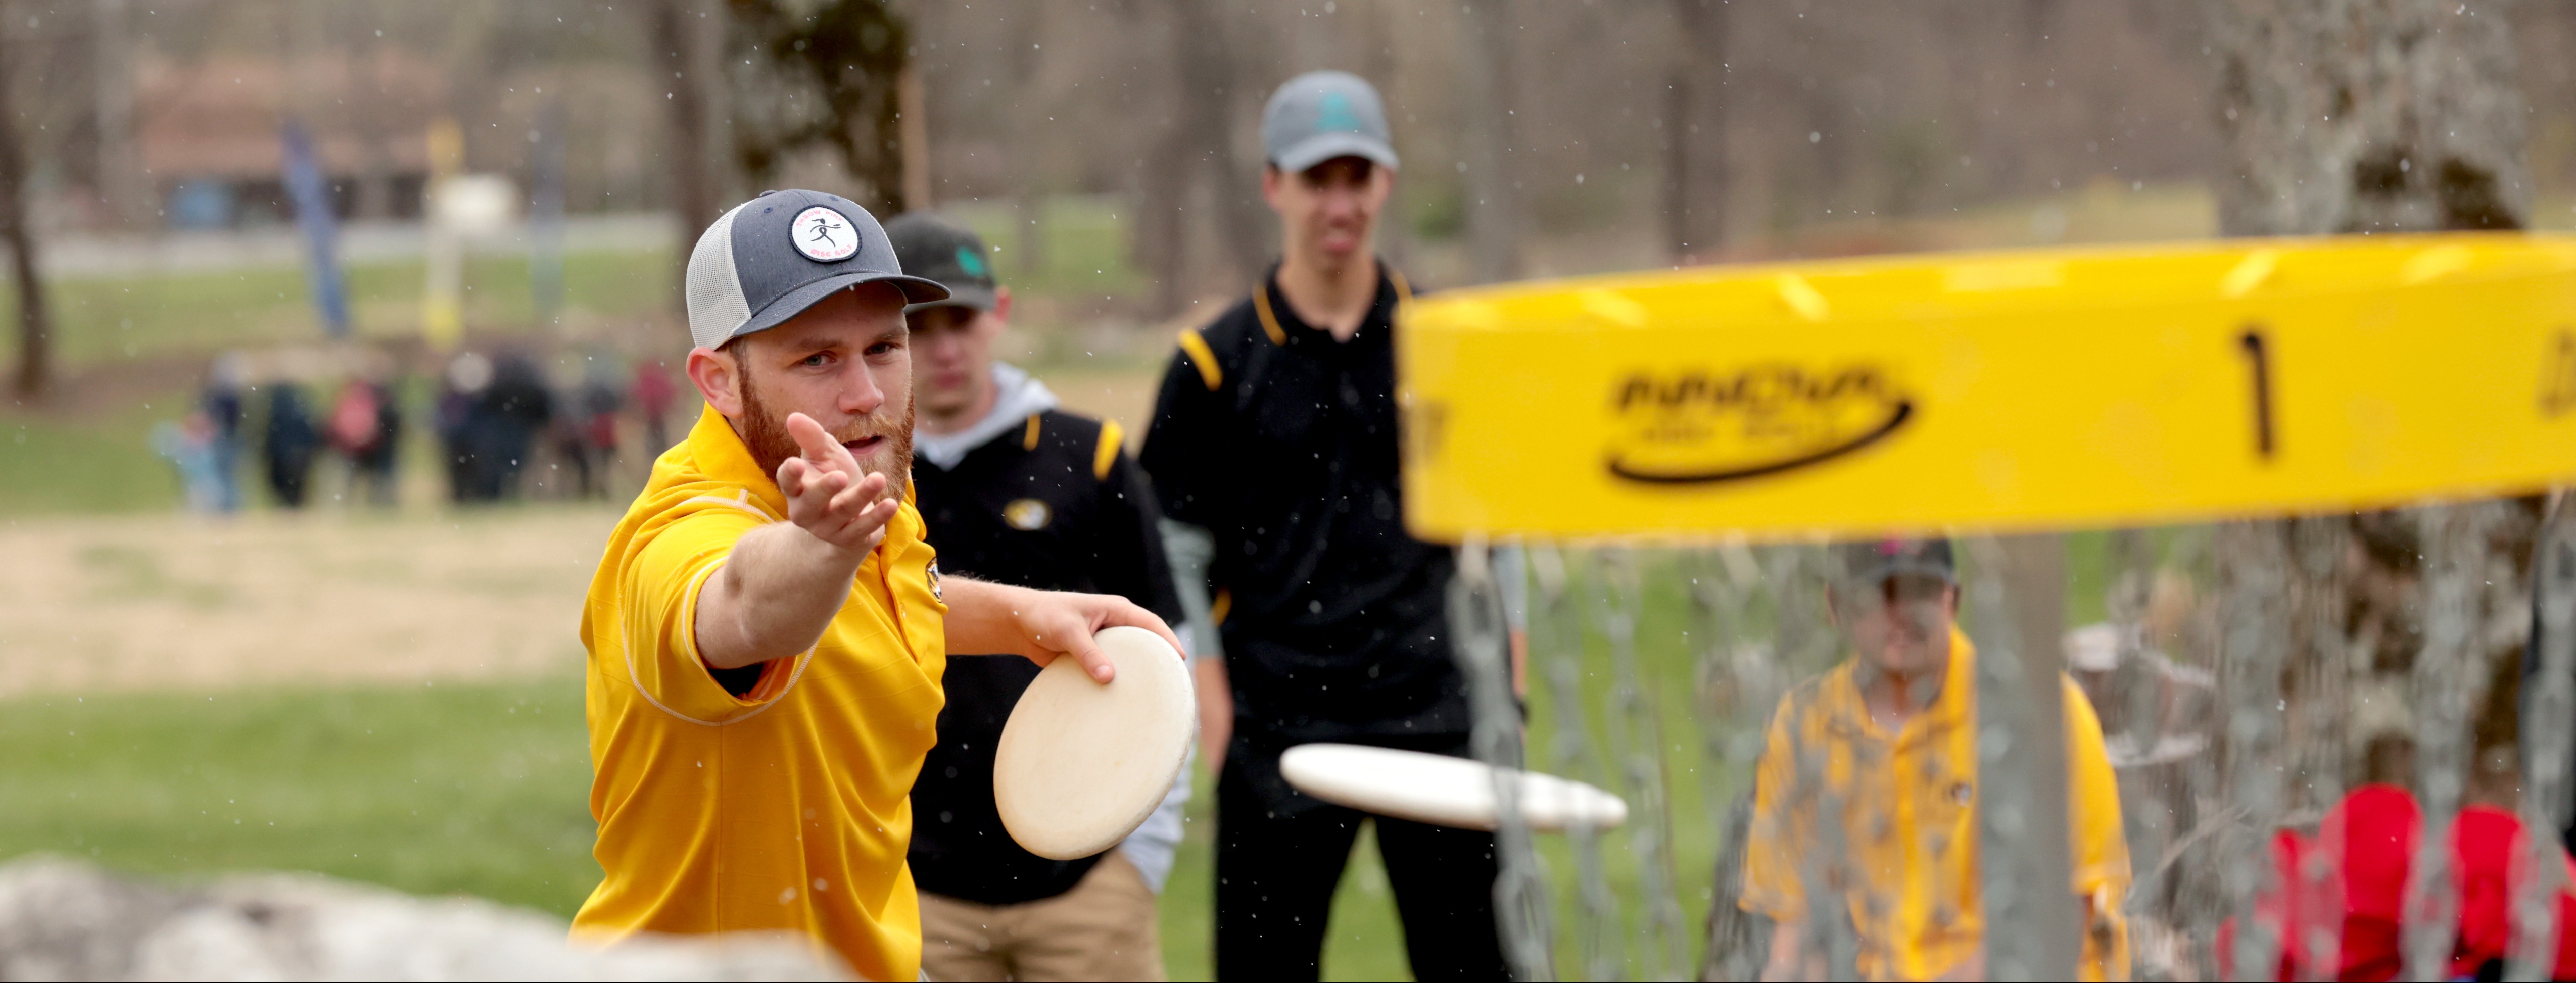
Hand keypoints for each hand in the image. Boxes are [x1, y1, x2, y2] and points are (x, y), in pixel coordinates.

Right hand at [777, 411, 895, 553]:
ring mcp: (828, 528)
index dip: (790, 473)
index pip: (787, 482)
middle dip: (826, 489)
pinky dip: (877, 517)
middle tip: (840, 476)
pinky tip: (890, 503)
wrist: (848, 517)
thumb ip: (812, 438)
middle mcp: (807, 512)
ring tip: (878, 478)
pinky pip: (863, 529)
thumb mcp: (824, 455)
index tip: (796, 462)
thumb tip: (794, 417)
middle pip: (812, 502)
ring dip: (862, 495)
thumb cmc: (832, 477)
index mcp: (796, 489)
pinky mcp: (850, 539)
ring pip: (844, 512)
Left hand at [1011, 589, 1184, 683]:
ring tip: (1151, 697)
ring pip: (1127, 660)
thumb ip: (1087, 653)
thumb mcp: (1067, 631)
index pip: (1150, 624)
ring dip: (1136, 675)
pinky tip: (1119, 702)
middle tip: (1173, 684)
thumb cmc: (1043, 617)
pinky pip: (1108, 672)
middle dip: (1158, 660)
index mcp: (1115, 610)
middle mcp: (1113, 626)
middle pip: (1144, 644)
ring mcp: (1103, 643)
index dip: (1168, 640)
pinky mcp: (1090, 658)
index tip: (1180, 659)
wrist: (1018, 624)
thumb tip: (1108, 677)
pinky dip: (1115, 684)